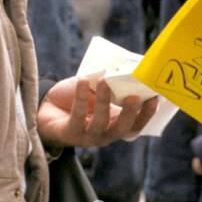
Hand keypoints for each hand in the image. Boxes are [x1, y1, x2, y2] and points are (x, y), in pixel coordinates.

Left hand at [36, 77, 158, 148]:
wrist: (46, 108)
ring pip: (100, 124)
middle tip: (133, 97)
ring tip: (104, 82)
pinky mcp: (69, 133)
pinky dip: (81, 98)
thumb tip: (129, 64)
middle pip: (122, 129)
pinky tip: (82, 81)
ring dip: (103, 102)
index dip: (147, 114)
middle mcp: (105, 134)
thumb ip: (113, 81)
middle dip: (129, 113)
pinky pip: (77, 117)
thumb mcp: (97, 88)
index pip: (136, 124)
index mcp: (115, 123)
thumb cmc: (78, 97)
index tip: (155, 97)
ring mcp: (87, 136)